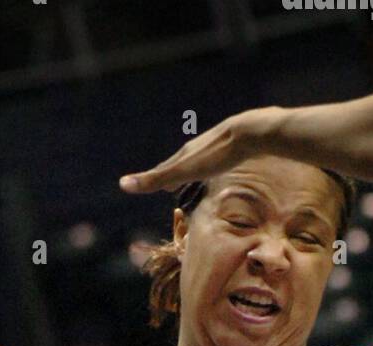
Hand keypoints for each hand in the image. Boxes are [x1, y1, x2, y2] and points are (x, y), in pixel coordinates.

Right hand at [120, 108, 267, 194]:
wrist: (251, 133)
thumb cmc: (217, 156)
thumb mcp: (184, 172)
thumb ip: (156, 179)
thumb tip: (122, 184)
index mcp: (186, 154)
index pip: (167, 168)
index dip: (158, 178)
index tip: (151, 185)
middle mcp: (200, 146)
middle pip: (184, 161)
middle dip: (175, 172)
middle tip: (169, 183)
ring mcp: (220, 142)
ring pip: (204, 157)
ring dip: (196, 167)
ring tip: (195, 175)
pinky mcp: (239, 142)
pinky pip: (224, 153)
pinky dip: (218, 162)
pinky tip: (226, 164)